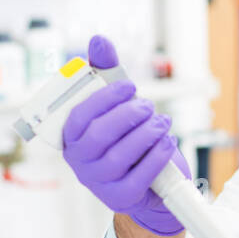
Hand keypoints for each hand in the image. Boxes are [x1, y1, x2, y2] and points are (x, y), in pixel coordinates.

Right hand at [62, 34, 189, 234]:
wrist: (149, 185)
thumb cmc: (128, 137)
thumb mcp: (118, 104)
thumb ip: (106, 71)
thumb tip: (98, 40)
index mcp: (71, 137)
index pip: (79, 116)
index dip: (105, 98)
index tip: (129, 86)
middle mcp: (79, 162)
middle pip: (100, 136)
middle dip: (128, 115)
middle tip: (148, 106)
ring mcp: (99, 182)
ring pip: (120, 156)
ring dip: (146, 133)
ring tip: (162, 122)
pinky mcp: (122, 197)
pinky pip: (140, 176)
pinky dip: (157, 155)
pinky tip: (167, 142)